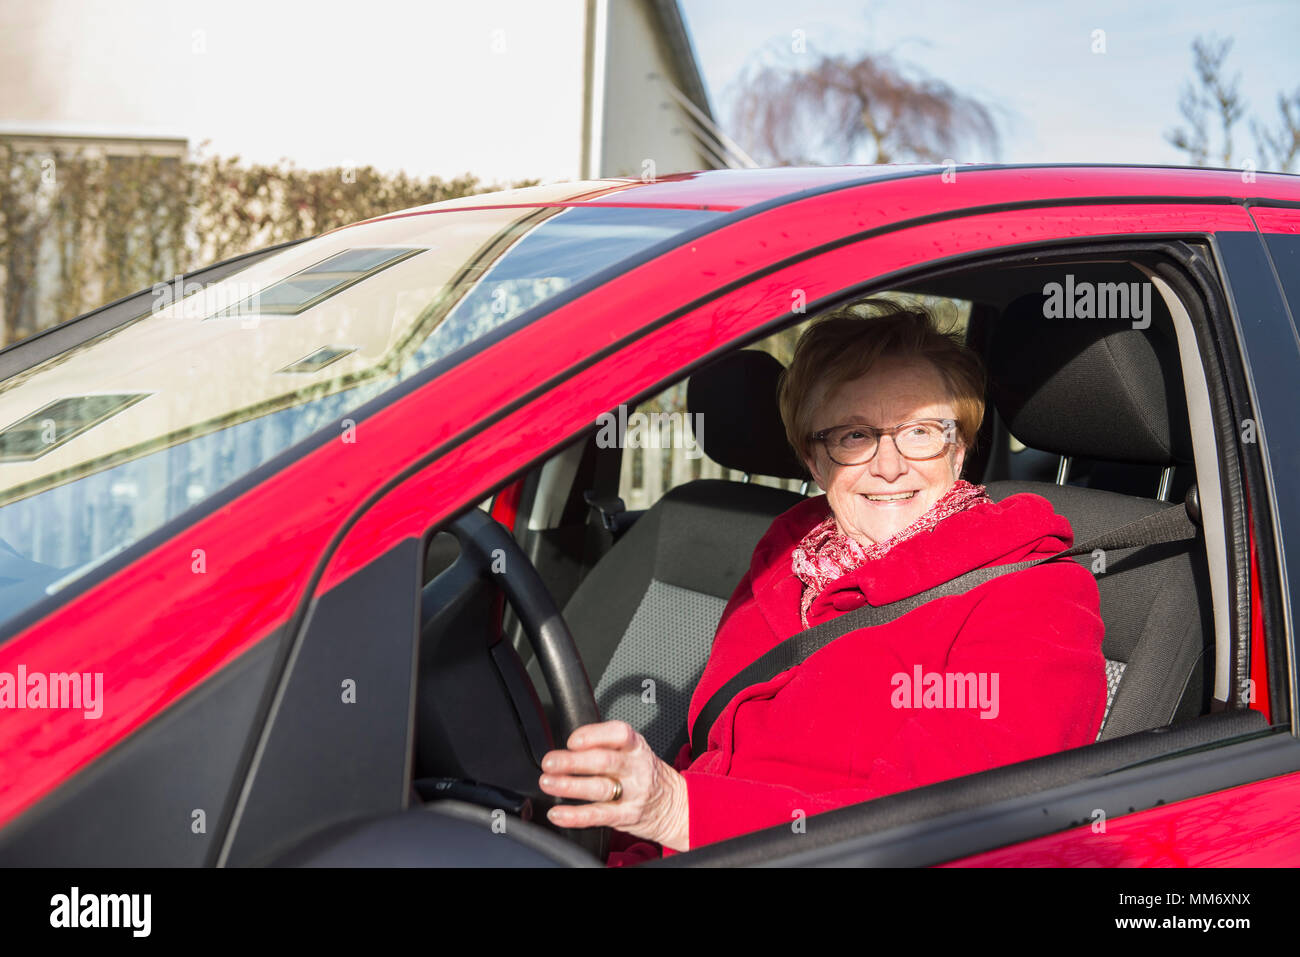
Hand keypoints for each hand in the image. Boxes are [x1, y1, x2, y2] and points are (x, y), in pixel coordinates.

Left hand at [538, 720, 689, 851]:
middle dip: (573, 761)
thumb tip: (566, 748)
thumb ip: (605, 746)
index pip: (618, 733)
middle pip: (604, 761)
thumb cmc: (645, 774)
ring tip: (549, 783)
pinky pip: (599, 815)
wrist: (675, 805)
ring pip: (599, 788)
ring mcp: (633, 793)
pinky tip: (558, 813)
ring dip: (570, 786)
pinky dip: (575, 816)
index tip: (572, 740)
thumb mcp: (633, 751)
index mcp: (636, 747)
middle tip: (550, 762)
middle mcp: (635, 767)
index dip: (594, 735)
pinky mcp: (627, 816)